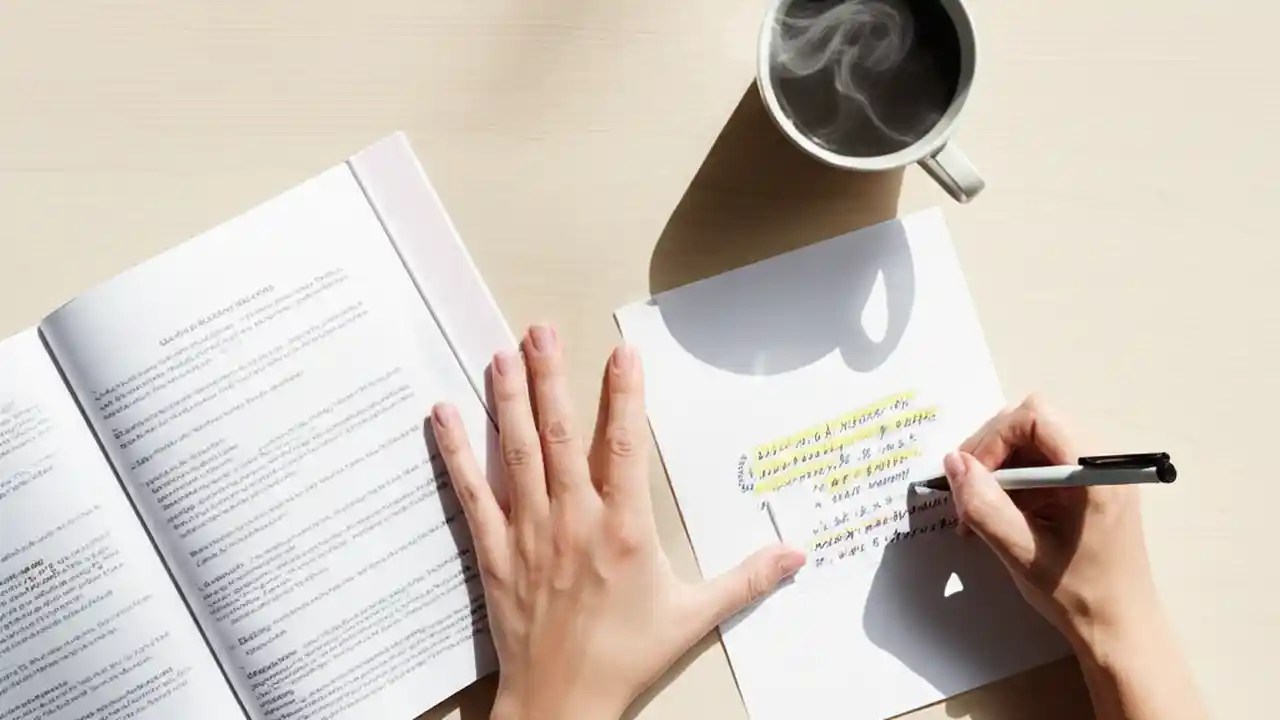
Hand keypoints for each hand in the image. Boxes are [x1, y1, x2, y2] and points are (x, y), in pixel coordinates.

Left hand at [429, 325, 804, 719]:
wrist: (564, 701)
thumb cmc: (626, 656)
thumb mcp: (692, 615)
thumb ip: (746, 579)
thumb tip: (795, 555)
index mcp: (623, 529)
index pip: (625, 447)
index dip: (624, 396)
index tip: (622, 353)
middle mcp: (573, 520)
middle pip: (561, 435)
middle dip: (551, 377)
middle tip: (540, 331)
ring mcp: (530, 533)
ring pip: (518, 453)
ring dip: (510, 401)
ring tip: (502, 354)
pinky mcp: (495, 551)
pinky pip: (472, 494)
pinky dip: (456, 453)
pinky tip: (444, 415)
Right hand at [942, 395, 1155, 648]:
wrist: (1121, 628)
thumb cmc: (1078, 595)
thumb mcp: (1021, 551)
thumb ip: (984, 505)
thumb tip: (953, 462)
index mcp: (1095, 471)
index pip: (1035, 416)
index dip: (993, 438)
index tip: (971, 477)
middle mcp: (1102, 460)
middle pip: (1033, 421)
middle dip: (992, 449)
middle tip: (967, 492)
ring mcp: (1097, 471)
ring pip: (1034, 440)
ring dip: (1000, 466)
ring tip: (980, 508)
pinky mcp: (1090, 484)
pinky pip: (1043, 461)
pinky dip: (1015, 480)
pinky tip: (1001, 513)